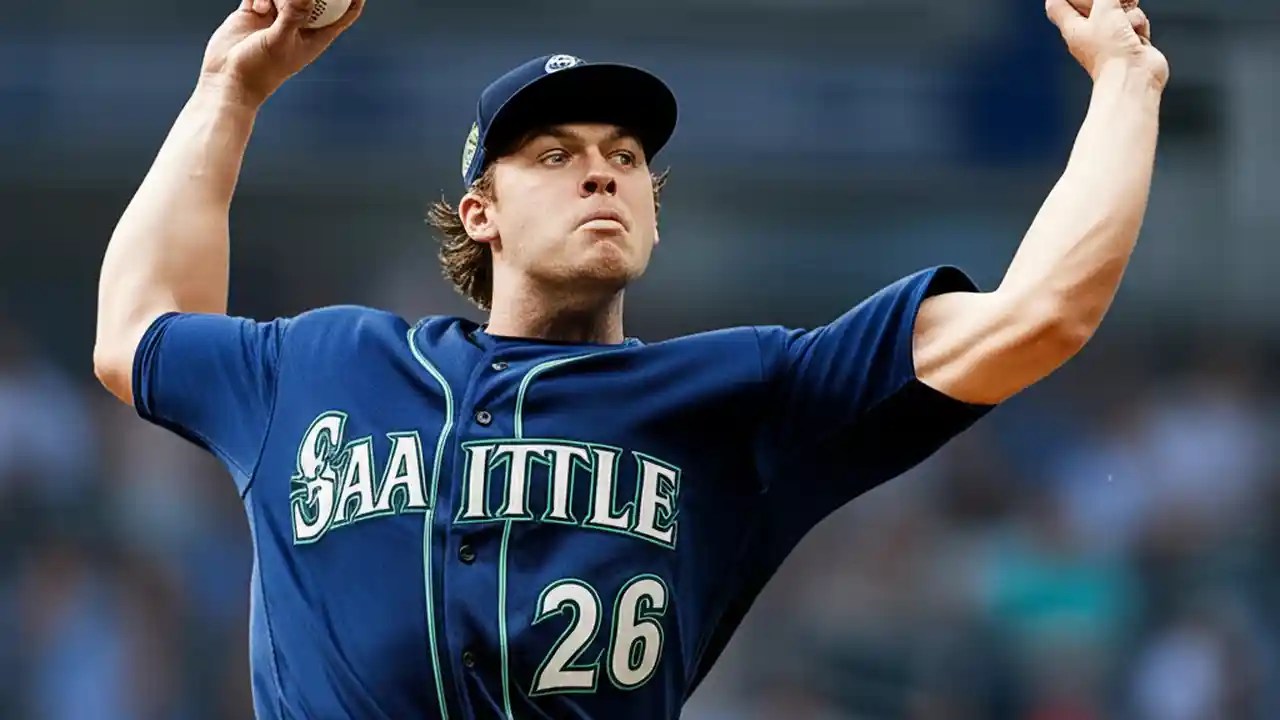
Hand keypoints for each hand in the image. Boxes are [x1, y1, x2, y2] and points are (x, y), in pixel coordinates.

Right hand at [199, 0, 364, 106]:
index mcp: (316, 37)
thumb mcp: (279, 41)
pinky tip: (256, 7)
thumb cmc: (259, 70)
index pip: (343, 15)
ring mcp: (277, 17)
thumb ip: (294, 15)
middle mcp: (299, 25)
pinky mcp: (255, 12)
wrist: (227, 78)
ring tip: (268, 8)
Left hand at [1046, 0, 1168, 88]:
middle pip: (1092, 4)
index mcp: (1072, 27)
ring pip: (1119, 9)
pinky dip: (1138, 25)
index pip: (1056, 5)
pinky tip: (1136, 36)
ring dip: (1128, 13)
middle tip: (1114, 2)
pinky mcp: (1130, 41)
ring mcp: (1110, 37)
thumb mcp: (1104, 11)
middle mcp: (1089, 33)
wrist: (1133, 77)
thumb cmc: (1111, 53)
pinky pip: (1135, 21)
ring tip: (1126, 24)